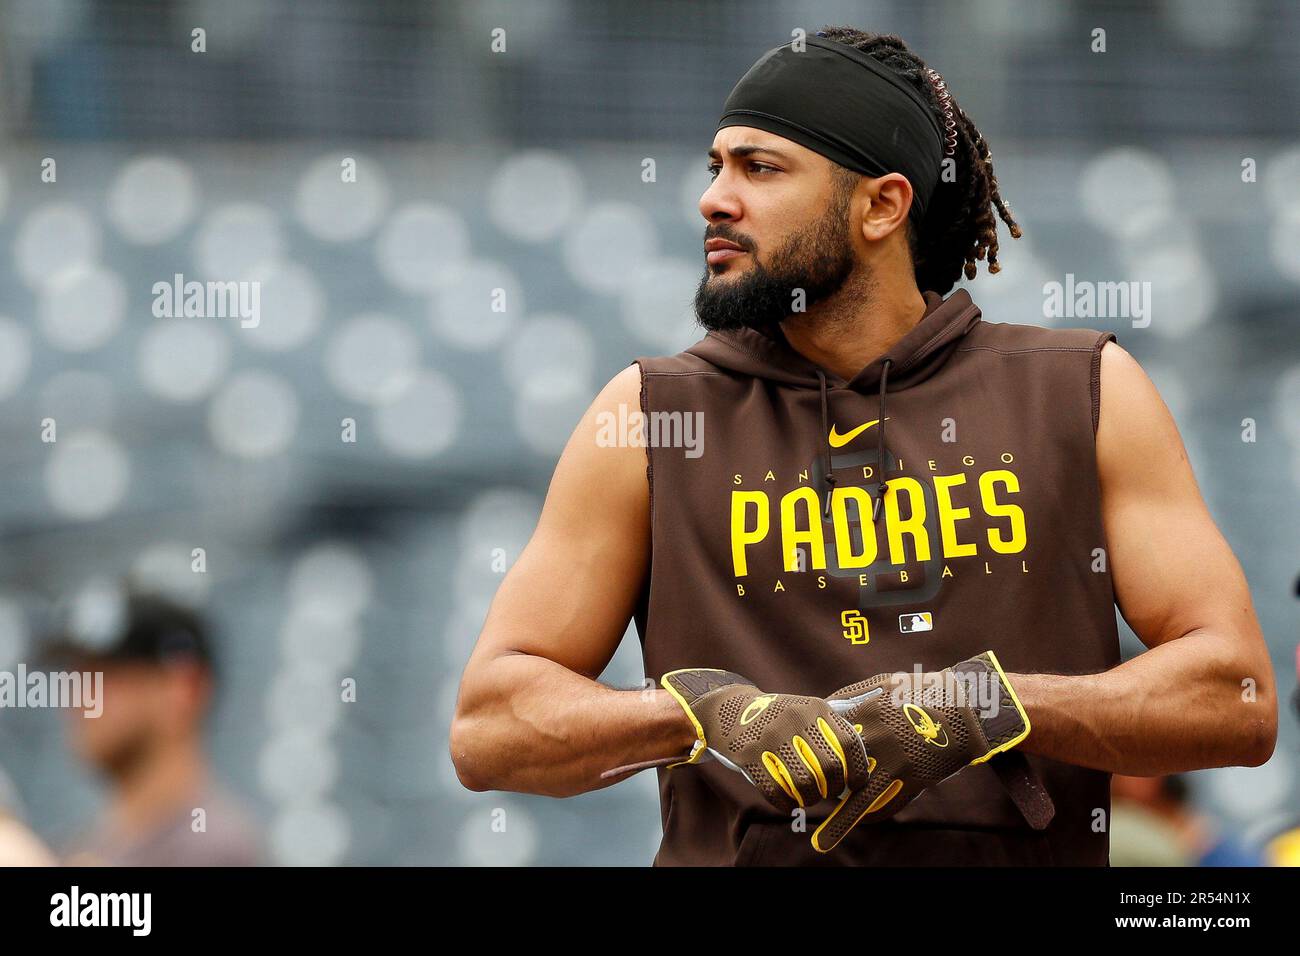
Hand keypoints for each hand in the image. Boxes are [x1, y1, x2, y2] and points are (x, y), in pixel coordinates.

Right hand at [661, 668, 870, 813]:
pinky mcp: (749, 756)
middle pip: (830, 769)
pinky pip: (777, 792)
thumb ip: (834, 723)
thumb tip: (868, 747)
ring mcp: (771, 737)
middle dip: (832, 788)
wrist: (730, 710)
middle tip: (828, 792)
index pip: (849, 744)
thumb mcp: (806, 708)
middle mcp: (794, 719)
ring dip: (810, 798)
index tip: (855, 784)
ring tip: (808, 796)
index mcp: (815, 708)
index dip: (857, 770)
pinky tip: (788, 801)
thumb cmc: (778, 716)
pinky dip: (787, 803)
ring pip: (805, 784)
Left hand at [810, 650, 1031, 852]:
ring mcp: (895, 759)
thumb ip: (850, 697)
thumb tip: (822, 710)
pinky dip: (875, 815)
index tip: (801, 765)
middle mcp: (875, 736)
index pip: (825, 739)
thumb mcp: (881, 685)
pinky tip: (864, 820)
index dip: (811, 754)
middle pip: (837, 771)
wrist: (963, 705)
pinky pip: (890, 803)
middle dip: (822, 787)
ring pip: (861, 798)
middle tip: (807, 801)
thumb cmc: (917, 692)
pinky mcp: (915, 776)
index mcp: (863, 710)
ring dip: (841, 822)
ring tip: (822, 842)